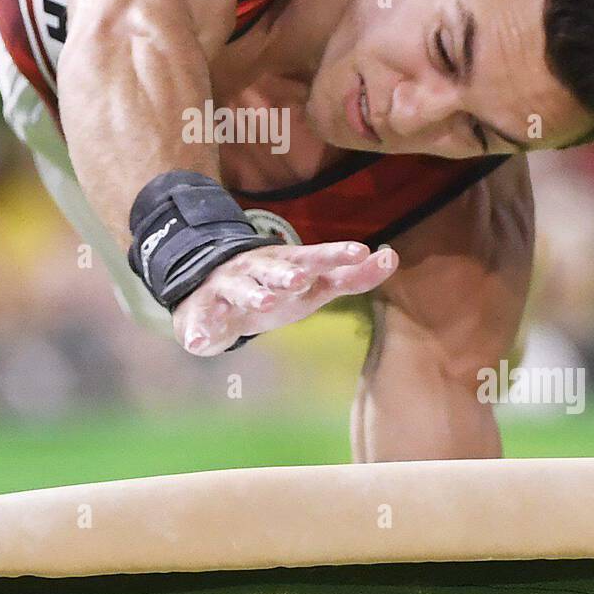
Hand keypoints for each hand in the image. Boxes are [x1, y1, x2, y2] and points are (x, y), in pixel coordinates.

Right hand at [172, 241, 397, 355]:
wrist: (213, 296)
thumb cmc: (276, 290)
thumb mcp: (314, 285)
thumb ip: (352, 276)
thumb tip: (392, 256)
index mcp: (287, 264)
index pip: (315, 258)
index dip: (337, 255)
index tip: (361, 251)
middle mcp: (258, 270)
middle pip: (274, 270)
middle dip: (286, 274)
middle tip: (300, 279)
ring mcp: (230, 288)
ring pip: (240, 290)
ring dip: (251, 295)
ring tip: (262, 303)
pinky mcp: (205, 310)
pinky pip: (202, 320)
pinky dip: (200, 331)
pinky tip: (202, 342)